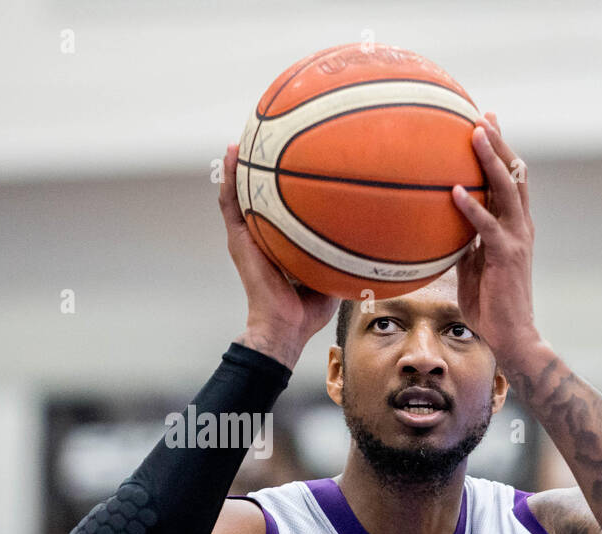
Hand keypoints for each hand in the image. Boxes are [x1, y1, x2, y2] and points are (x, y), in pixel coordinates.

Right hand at [219, 143, 339, 366]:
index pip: (280, 210)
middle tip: (271, 141)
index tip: (297, 162)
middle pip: (258, 197)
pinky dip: (229, 178)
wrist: (283, 327)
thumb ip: (344, 251)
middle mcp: (260, 236)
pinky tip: (233, 154)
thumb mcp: (332, 273)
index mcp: (279, 244)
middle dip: (263, 171)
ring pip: (239, 194)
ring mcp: (246, 237)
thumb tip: (372, 233)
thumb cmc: (308, 311)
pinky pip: (230, 204)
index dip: (285, 188)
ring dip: (240, 166)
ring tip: (246, 137)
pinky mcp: (238, 240)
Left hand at [450, 113, 543, 370]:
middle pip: (513, 175)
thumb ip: (465, 245)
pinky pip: (486, 227)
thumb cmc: (489, 307)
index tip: (486, 124)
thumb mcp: (473, 269)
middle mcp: (520, 227)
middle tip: (483, 115)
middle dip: (499, 143)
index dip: (500, 153)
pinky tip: (453, 191)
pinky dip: (471, 207)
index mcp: (514, 228)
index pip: (509, 181)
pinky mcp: (506, 257)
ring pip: (506, 190)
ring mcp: (516, 240)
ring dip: (490, 160)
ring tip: (476, 134)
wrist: (511, 336)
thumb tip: (443, 230)